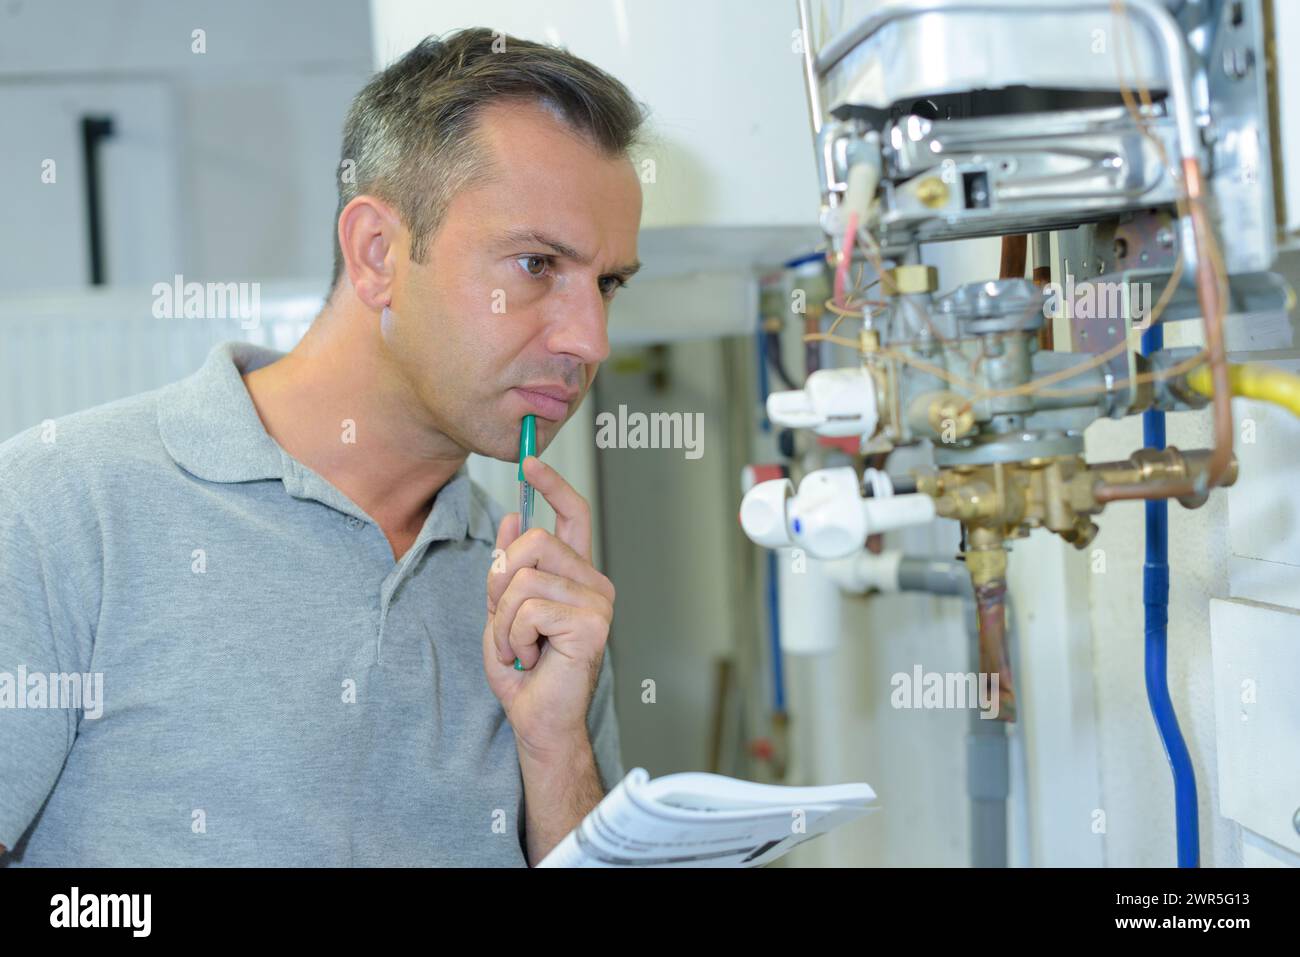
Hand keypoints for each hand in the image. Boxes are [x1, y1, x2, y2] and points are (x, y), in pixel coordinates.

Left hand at [481, 455, 614, 757]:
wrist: (538, 719)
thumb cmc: (524, 670)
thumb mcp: (503, 609)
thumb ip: (509, 567)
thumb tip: (513, 517)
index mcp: (576, 575)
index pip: (573, 515)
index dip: (552, 485)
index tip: (530, 461)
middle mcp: (594, 582)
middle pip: (534, 541)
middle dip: (500, 579)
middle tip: (505, 620)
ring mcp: (597, 602)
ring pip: (524, 579)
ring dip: (505, 620)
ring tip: (521, 647)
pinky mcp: (592, 624)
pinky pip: (529, 608)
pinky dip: (514, 637)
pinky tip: (530, 657)